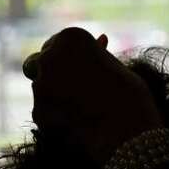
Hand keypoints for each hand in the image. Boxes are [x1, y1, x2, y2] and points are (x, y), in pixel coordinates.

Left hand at [22, 27, 161, 166]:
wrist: (129, 131)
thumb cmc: (130, 94)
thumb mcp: (116, 66)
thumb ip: (99, 55)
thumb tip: (101, 39)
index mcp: (70, 36)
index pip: (56, 45)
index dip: (69, 61)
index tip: (84, 74)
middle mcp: (49, 56)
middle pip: (43, 64)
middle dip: (56, 76)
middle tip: (82, 93)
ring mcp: (40, 84)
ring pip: (42, 88)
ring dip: (55, 96)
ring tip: (85, 110)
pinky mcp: (37, 110)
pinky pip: (43, 111)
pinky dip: (56, 116)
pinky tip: (78, 123)